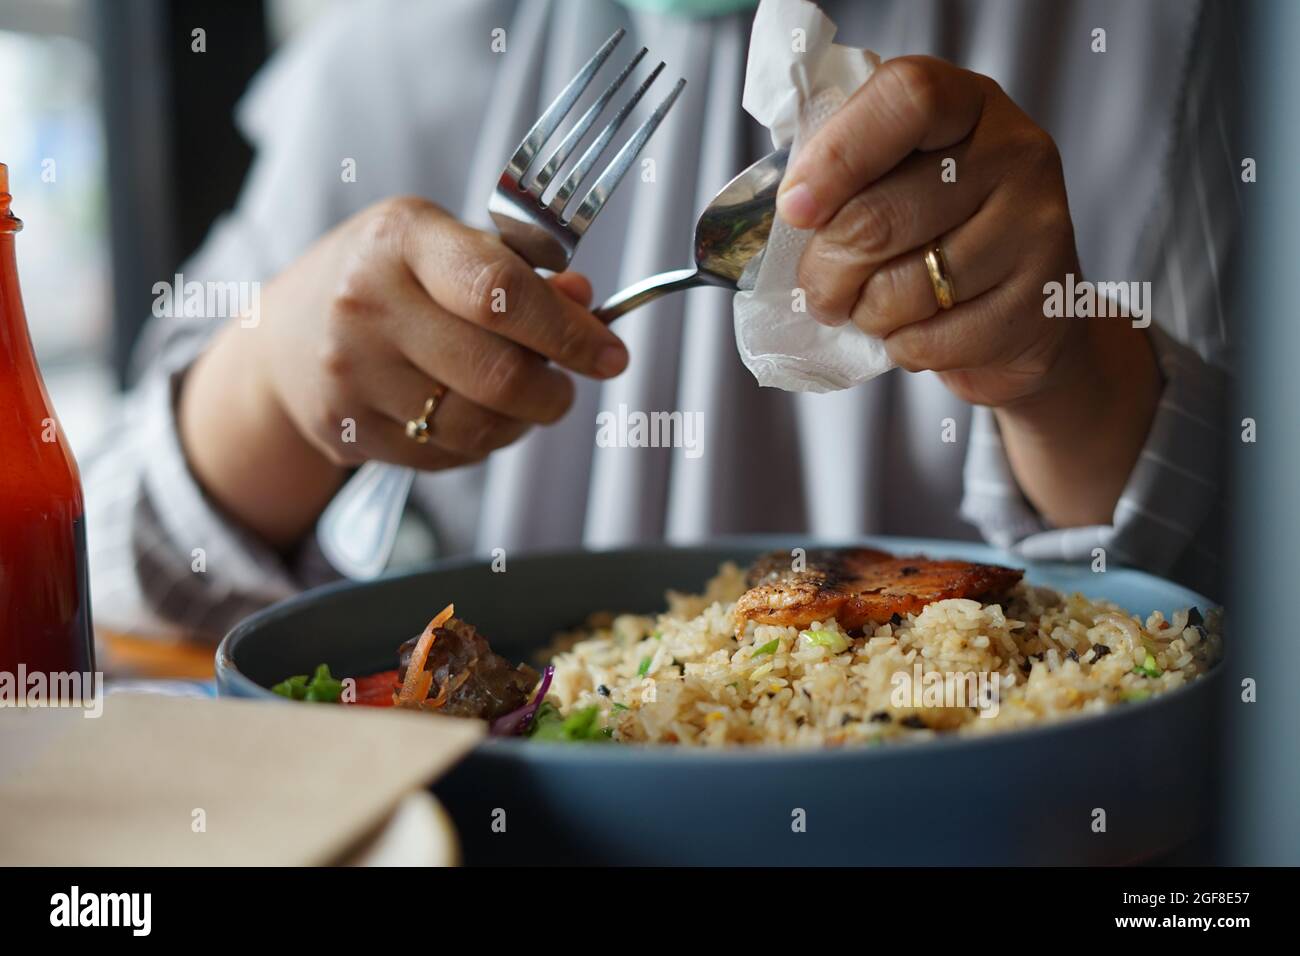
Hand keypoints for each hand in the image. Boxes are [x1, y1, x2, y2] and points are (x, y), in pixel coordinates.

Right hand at [180, 196, 627, 546]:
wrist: (282, 336)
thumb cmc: (386, 279)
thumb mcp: (443, 247)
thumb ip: (518, 271)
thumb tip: (586, 301)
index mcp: (401, 240)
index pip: (501, 291)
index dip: (569, 331)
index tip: (610, 355)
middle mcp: (367, 303)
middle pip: (497, 374)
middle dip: (553, 390)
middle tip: (565, 386)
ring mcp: (351, 372)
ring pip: (476, 426)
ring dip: (520, 422)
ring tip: (523, 400)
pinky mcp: (346, 429)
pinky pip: (445, 455)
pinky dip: (478, 443)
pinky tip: (469, 414)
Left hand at [778, 56, 1160, 525]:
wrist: (1024, 314)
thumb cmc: (937, 237)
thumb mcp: (898, 180)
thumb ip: (850, 173)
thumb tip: (787, 207)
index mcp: (970, 104)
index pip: (907, 99)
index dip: (837, 156)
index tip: (795, 209)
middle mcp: (1016, 153)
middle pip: (882, 215)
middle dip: (827, 268)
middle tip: (818, 288)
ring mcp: (1037, 228)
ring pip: (905, 288)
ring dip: (865, 313)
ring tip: (871, 309)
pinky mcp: (1039, 305)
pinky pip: (933, 339)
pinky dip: (903, 347)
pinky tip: (915, 333)